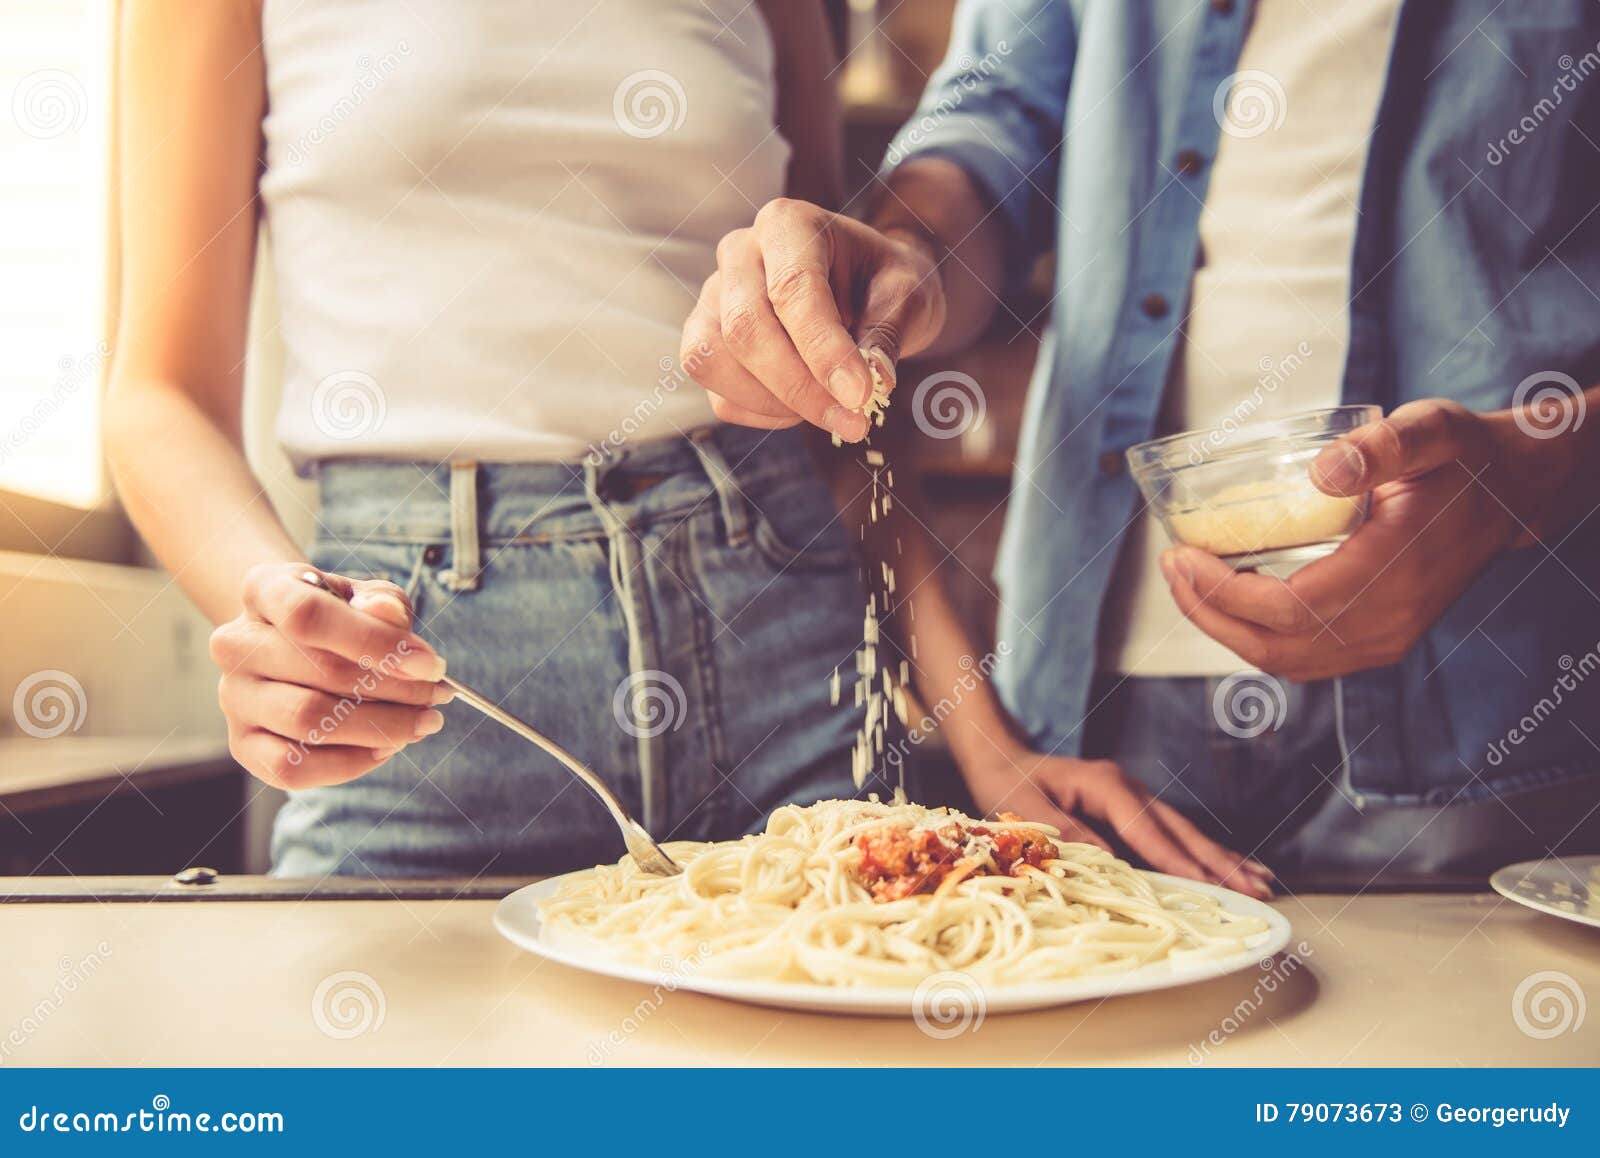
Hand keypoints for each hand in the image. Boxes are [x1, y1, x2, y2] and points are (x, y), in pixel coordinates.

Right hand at [209, 563, 450, 788]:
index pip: (308, 616)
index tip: (430, 665)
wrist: (296, 643)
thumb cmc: (342, 617)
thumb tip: (386, 613)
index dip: (375, 642)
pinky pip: (293, 768)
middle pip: (319, 674)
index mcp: (264, 591)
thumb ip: (383, 602)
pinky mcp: (243, 745)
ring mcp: (234, 697)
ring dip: (380, 728)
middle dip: (396, 691)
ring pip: (308, 723)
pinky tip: (386, 746)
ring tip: (421, 721)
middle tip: (439, 696)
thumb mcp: (368, 596)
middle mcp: (236, 644)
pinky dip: (350, 763)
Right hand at [681, 198, 946, 441]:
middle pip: (745, 328)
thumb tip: (873, 383)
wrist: (867, 285)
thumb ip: (887, 335)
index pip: (792, 289)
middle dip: (799, 387)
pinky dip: (764, 414)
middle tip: (853, 422)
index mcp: (787, 225)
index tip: (859, 395)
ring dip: (775, 404)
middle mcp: (739, 254)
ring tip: (830, 409)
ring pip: (714, 362)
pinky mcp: (706, 344)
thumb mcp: (905, 296)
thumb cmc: (885, 283)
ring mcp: (713, 300)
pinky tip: (805, 407)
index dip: (823, 350)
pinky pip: (720, 394)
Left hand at [965, 751, 1273, 898]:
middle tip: (1261, 889)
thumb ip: (1067, 835)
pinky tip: (1226, 869)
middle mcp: (1129, 789)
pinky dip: (1201, 853)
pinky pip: (1171, 835)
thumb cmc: (1008, 784)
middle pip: (1182, 830)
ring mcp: (1134, 797)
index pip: (1150, 830)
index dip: (1181, 861)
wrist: (1000, 757)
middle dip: (1221, 861)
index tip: (1213, 886)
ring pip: (1185, 832)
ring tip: (1262, 882)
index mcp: (1106, 785)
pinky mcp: (1131, 810)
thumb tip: (1111, 863)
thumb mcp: (1027, 811)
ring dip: (1222, 858)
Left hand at [1161, 399, 1553, 681]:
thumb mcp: (1430, 431)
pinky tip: (1230, 598)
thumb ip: (1383, 447)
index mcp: (1395, 571)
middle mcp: (1390, 621)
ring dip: (1225, 629)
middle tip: (1171, 566)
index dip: (1224, 593)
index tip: (1180, 554)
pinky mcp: (1380, 643)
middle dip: (1209, 613)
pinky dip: (1256, 637)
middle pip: (1275, 646)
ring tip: (1187, 582)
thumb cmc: (1462, 458)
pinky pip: (1304, 659)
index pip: (1290, 609)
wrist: (1509, 494)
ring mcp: (1386, 640)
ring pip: (1285, 662)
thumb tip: (1323, 471)